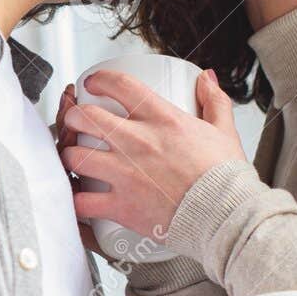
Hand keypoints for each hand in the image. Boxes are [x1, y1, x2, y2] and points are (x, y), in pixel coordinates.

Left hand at [59, 67, 246, 244]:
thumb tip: (207, 78)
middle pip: (85, 118)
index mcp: (162, 119)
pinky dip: (75, 201)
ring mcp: (126, 174)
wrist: (226, 216)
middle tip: (75, 122)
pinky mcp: (121, 206)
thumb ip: (214, 102)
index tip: (93, 84)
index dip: (99, 80)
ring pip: (75, 156)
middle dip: (74, 116)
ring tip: (75, 158)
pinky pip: (82, 202)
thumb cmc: (226, 178)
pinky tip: (77, 197)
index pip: (120, 85)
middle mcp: (138, 142)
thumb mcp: (224, 131)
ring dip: (70, 156)